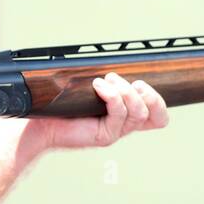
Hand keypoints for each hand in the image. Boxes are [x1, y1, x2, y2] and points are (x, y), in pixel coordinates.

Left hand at [23, 72, 169, 152]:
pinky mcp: (104, 135)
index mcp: (126, 115)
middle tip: (132, 82)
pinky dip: (111, 95)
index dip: (159, 102)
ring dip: (125, 90)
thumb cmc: (65, 106)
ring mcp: (115, 131)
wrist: (44, 124)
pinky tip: (97, 86)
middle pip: (155, 114)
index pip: (158, 116)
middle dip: (148, 93)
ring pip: (138, 112)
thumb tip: (121, 67)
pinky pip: (118, 113)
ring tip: (106, 81)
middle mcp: (124, 125)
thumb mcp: (93, 90)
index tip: (141, 84)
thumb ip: (111, 82)